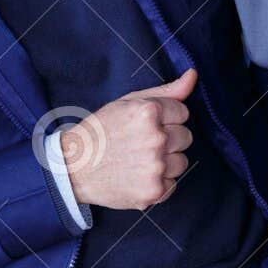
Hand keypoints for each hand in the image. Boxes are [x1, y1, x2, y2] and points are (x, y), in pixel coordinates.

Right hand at [59, 68, 195, 209]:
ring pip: (181, 162)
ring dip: (166, 162)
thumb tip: (193, 75)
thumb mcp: (128, 102)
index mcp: (148, 112)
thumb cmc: (101, 132)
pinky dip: (159, 183)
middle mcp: (155, 139)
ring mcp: (156, 167)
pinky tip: (138, 176)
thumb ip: (166, 90)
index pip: (182, 112)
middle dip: (168, 139)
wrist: (74, 168)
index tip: (147, 125)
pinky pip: (172, 184)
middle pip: (186, 137)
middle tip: (141, 144)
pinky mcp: (154, 191)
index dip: (165, 119)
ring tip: (139, 161)